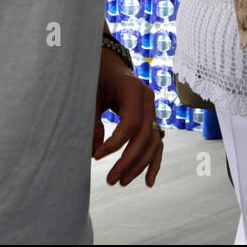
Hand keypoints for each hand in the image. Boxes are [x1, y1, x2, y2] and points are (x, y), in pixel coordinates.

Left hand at [93, 48, 162, 187]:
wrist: (109, 65)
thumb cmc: (96, 78)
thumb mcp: (90, 96)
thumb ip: (92, 122)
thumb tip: (94, 151)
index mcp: (133, 89)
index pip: (131, 124)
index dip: (115, 144)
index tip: (96, 156)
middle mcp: (148, 100)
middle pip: (145, 136)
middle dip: (128, 160)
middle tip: (110, 179)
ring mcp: (153, 110)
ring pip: (153, 142)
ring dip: (139, 165)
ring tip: (121, 182)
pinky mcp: (151, 119)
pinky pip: (157, 143)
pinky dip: (153, 162)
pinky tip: (148, 182)